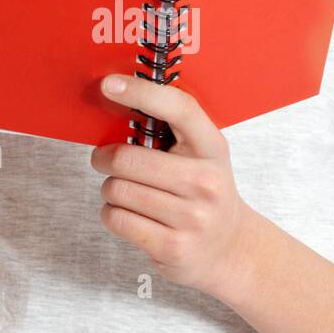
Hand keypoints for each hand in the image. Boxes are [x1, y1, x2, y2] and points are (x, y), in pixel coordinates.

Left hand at [90, 73, 253, 293]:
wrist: (230, 247)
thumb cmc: (203, 191)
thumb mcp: (201, 156)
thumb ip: (169, 132)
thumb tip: (116, 100)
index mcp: (212, 148)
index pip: (179, 108)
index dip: (141, 92)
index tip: (109, 85)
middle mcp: (206, 182)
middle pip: (127, 159)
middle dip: (104, 158)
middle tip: (103, 159)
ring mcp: (191, 218)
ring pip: (117, 190)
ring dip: (110, 189)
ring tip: (126, 192)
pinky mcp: (172, 247)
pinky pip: (116, 219)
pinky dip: (112, 214)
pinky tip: (129, 214)